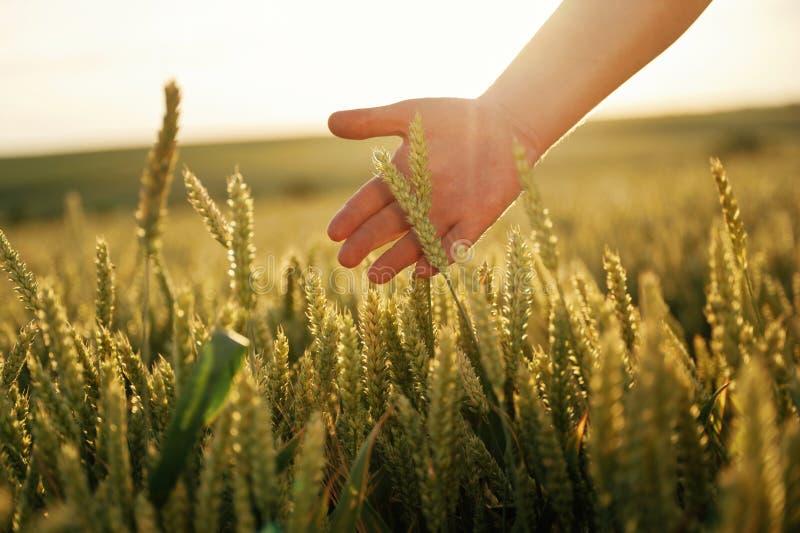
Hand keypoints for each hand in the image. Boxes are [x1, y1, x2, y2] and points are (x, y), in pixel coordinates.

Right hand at [327, 97, 539, 283]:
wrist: (504, 124)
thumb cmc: (455, 119)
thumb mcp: (410, 115)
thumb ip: (372, 121)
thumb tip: (329, 121)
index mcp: (400, 179)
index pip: (370, 202)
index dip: (352, 217)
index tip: (334, 233)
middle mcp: (419, 202)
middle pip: (387, 226)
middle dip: (366, 243)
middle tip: (346, 260)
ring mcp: (447, 214)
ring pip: (417, 242)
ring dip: (397, 259)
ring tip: (376, 276)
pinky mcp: (475, 221)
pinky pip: (455, 244)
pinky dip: (441, 256)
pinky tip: (424, 270)